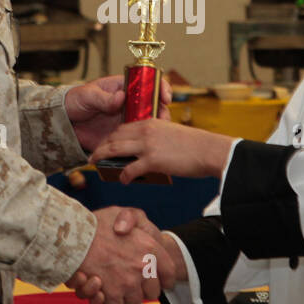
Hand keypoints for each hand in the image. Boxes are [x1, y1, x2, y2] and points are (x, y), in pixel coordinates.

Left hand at [64, 74, 171, 151]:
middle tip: (164, 121)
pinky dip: (142, 147)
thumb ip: (104, 97)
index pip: (149, 84)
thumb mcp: (88, 95)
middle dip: (163, 113)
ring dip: (156, 132)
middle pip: (154, 106)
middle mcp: (130, 105)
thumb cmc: (76, 100)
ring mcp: (127, 122)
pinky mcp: (122, 138)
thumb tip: (120, 98)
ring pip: (149, 126)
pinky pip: (135, 142)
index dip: (161, 88)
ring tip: (159, 138)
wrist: (64, 121)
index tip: (165, 98)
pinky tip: (147, 151)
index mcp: (125, 88)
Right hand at [65, 206, 180, 303]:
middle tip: (132, 281)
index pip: (169, 272)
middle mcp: (142, 267)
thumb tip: (134, 236)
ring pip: (135, 302)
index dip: (166, 279)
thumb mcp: (121, 212)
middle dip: (143, 290)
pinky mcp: (110, 294)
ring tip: (116, 286)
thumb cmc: (95, 222)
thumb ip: (135, 219)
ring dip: (126, 297)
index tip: (162, 281)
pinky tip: (104, 292)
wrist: (70, 234)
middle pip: (153, 292)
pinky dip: (111, 303)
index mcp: (150, 247)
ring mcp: (127, 282)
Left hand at [88, 119, 233, 183]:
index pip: (123, 127)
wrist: (209, 151)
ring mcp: (148, 145)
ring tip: (95, 164)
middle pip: (114, 136)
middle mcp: (146, 131)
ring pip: (115, 149)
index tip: (104, 144)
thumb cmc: (195, 145)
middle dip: (101, 146)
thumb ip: (158, 138)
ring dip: (102, 156)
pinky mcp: (152, 160)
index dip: (110, 136)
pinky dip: (123, 175)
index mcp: (151, 122)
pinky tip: (122, 181)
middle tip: (94, 155)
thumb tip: (150, 151)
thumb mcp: (172, 134)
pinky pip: (129, 168)